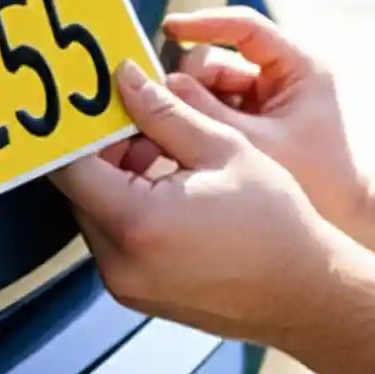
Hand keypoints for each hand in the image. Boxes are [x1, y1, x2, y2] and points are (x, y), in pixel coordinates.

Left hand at [51, 61, 349, 343]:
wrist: (305, 295)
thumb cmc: (274, 224)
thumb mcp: (223, 149)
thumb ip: (164, 112)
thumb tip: (124, 78)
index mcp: (135, 222)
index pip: (69, 165)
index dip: (78, 128)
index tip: (97, 101)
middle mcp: (117, 261)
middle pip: (78, 189)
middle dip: (103, 149)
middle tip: (139, 120)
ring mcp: (123, 283)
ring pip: (94, 211)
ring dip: (116, 177)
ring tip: (164, 153)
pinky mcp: (134, 292)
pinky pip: (113, 238)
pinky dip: (128, 207)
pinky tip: (170, 188)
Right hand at [162, 7, 368, 225]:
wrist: (347, 219)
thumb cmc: (316, 182)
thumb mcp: (256, 143)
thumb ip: (207, 111)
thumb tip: (160, 84)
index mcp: (300, 66)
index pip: (245, 27)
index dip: (204, 23)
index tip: (169, 29)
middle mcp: (281, 75)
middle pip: (218, 59)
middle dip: (190, 85)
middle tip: (167, 112)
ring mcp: (265, 97)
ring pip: (209, 85)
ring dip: (189, 108)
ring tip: (175, 137)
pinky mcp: (253, 119)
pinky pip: (212, 108)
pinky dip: (197, 123)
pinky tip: (183, 144)